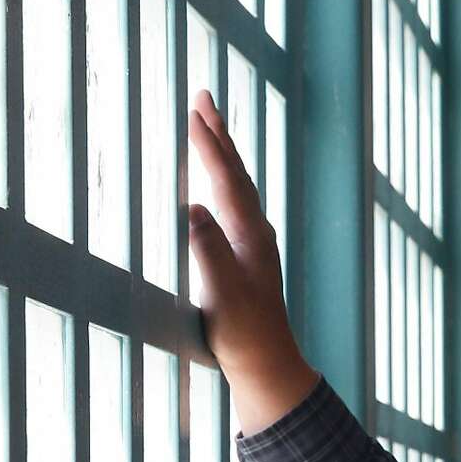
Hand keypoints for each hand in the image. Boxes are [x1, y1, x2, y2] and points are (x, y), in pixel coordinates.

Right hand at [186, 88, 317, 432]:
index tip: (193, 110)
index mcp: (249, 236)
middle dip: (218, 134)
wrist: (267, 365)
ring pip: (239, 186)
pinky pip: (237, 205)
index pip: (225, 178)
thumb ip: (208, 250)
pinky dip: (226, 182)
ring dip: (223, 154)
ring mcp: (255, 244)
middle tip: (203, 96)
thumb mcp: (221, 294)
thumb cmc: (243, 334)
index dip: (208, 144)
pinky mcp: (250, 258)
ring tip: (209, 128)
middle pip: (236, 172)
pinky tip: (222, 188)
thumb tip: (194, 207)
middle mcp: (257, 233)